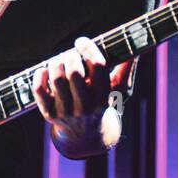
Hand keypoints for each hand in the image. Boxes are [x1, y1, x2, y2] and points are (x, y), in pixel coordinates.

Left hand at [32, 37, 119, 155]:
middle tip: (70, 53)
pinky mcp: (50, 114)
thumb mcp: (120, 91)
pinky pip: (39, 91)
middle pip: (75, 73)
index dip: (89, 49)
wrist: (88, 137)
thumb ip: (127, 68)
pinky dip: (39, 76)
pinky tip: (45, 70)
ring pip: (57, 80)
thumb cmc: (105, 105)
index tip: (82, 41)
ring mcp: (66, 112)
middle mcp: (85, 106)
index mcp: (104, 98)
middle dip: (71, 56)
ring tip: (59, 60)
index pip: (99, 67)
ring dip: (55, 63)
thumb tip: (138, 45)